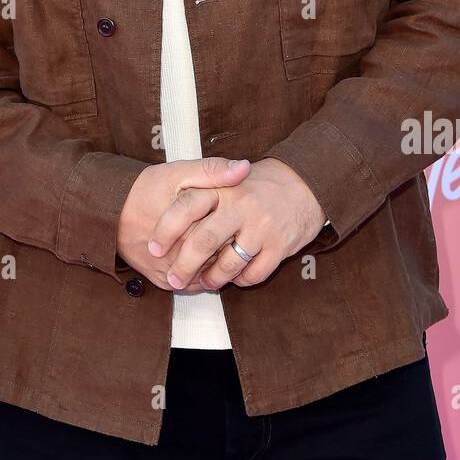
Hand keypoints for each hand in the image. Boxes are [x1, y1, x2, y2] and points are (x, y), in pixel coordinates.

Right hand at [117, 156, 252, 290]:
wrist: (110, 213)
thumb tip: (244, 168)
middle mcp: (179, 249)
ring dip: (216, 264)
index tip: (235, 219)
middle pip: (220, 255)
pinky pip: (192, 285)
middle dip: (228, 246)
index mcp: (190, 220)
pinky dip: (201, 276)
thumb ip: (211, 170)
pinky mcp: (162, 280)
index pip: (229, 232)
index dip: (235, 226)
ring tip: (216, 247)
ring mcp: (170, 269)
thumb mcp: (177, 172)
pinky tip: (202, 261)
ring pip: (208, 274)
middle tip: (228, 234)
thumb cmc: (146, 189)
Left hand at [145, 157, 325, 291]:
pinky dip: (240, 281)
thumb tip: (170, 207)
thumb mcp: (228, 176)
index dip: (166, 230)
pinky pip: (253, 274)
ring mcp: (262, 226)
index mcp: (223, 187)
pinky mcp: (280, 245)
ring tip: (205, 282)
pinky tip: (235, 278)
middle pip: (204, 241)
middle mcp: (241, 206)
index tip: (153, 248)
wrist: (306, 183)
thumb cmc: (258, 184)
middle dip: (184, 266)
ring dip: (212, 279)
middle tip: (174, 279)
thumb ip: (201, 187)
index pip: (186, 207)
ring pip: (228, 264)